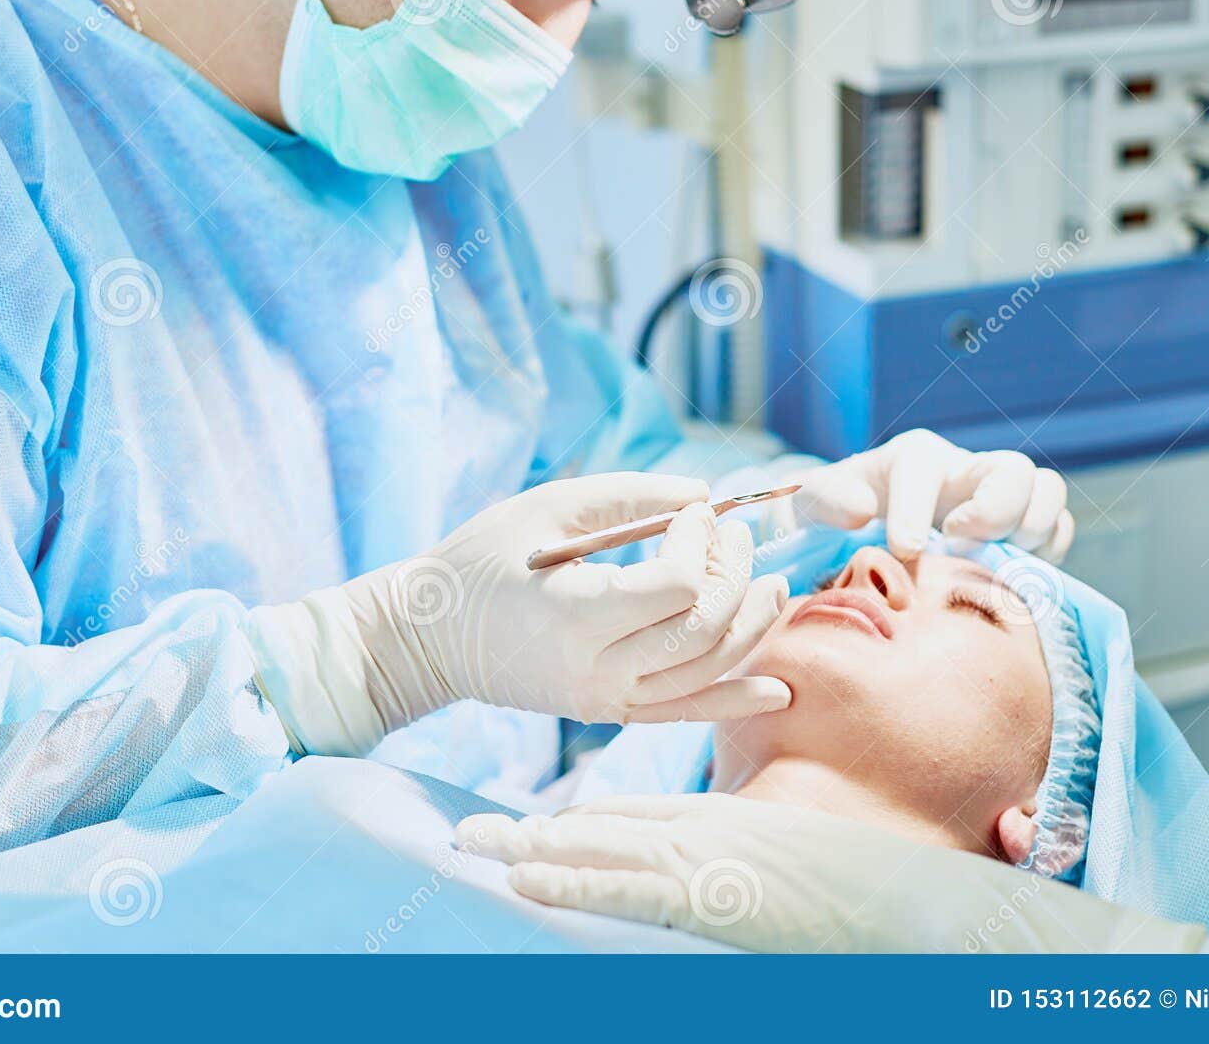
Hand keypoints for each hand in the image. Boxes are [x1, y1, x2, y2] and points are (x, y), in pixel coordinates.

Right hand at [343, 473, 791, 727]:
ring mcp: (605, 700)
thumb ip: (628, 496)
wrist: (429, 637)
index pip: (679, 588)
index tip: (695, 513)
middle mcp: (596, 671)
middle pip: (704, 630)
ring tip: (773, 585)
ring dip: (752, 628)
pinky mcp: (607, 712)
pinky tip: (779, 688)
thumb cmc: (480, 560)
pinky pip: (685, 713)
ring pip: (707, 672)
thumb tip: (706, 496)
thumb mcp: (546, 509)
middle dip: (738, 577)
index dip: (703, 544)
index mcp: (576, 617)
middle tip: (740, 536)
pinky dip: (735, 700)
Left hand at [459, 793, 1205, 952]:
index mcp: (728, 820)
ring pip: (603, 845)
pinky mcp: (717, 894)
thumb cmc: (873, 888)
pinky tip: (530, 879)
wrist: (922, 900)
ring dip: (536, 848)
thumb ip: (751, 865)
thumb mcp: (798, 865)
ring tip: (479, 847)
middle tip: (473, 830)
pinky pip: (629, 885)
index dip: (579, 819)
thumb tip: (722, 884)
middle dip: (537, 829)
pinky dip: (576, 878)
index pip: (636, 812)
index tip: (534, 825)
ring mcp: (711, 857)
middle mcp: (709, 827)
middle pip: (604, 822)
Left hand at [794, 429, 1073, 561]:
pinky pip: (1058, 529)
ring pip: (1045, 492)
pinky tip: (1006, 577)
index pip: (922, 468)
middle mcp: (962, 471)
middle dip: (995, 510)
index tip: (904, 550)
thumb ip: (826, 500)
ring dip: (1030, 530)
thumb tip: (862, 510)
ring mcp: (996, 497)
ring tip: (990, 562)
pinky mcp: (1017, 528)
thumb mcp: (811, 502)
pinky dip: (1046, 553)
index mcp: (911, 460)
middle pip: (1011, 469)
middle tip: (959, 546)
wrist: (852, 530)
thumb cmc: (833, 514)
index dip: (915, 509)